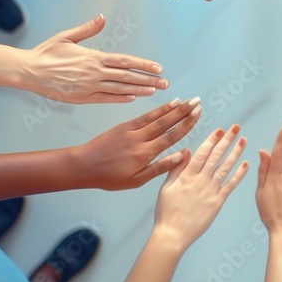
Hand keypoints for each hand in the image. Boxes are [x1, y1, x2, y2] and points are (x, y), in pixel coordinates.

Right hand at [21, 15, 168, 103]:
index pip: (125, 61)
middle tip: (166, 83)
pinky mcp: (82, 98)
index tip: (158, 68)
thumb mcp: (67, 36)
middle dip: (149, 80)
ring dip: (139, 90)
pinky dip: (120, 99)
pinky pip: (106, 99)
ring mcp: (89, 87)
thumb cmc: (47, 52)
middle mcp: (94, 73)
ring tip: (155, 91)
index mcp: (93, 57)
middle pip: (127, 77)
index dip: (143, 65)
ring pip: (120, 89)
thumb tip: (102, 17)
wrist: (28, 71)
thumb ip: (87, 29)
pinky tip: (133, 98)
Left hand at [75, 97, 201, 189]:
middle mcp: (140, 139)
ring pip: (157, 117)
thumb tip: (180, 156)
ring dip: (174, 108)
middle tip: (198, 102)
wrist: (83, 165)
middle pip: (166, 123)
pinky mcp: (124, 126)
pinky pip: (145, 116)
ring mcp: (131, 130)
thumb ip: (159, 168)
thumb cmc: (109, 178)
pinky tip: (168, 104)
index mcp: (144, 154)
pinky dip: (158, 110)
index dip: (186, 124)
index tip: (198, 114)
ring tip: (188, 100)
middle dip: (184, 112)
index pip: (171, 137)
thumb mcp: (135, 181)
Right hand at [153, 125, 249, 251]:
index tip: (220, 130)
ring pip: (225, 168)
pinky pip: (230, 186)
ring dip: (235, 153)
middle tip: (236, 127)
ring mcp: (210, 191)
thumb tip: (186, 151)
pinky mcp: (217, 203)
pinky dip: (239, 175)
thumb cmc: (166, 212)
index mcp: (186, 176)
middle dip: (227, 140)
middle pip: (215, 156)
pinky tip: (246, 164)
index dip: (212, 140)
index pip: (202, 153)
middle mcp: (200, 181)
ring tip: (243, 140)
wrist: (173, 235)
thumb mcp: (166, 188)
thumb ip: (176, 169)